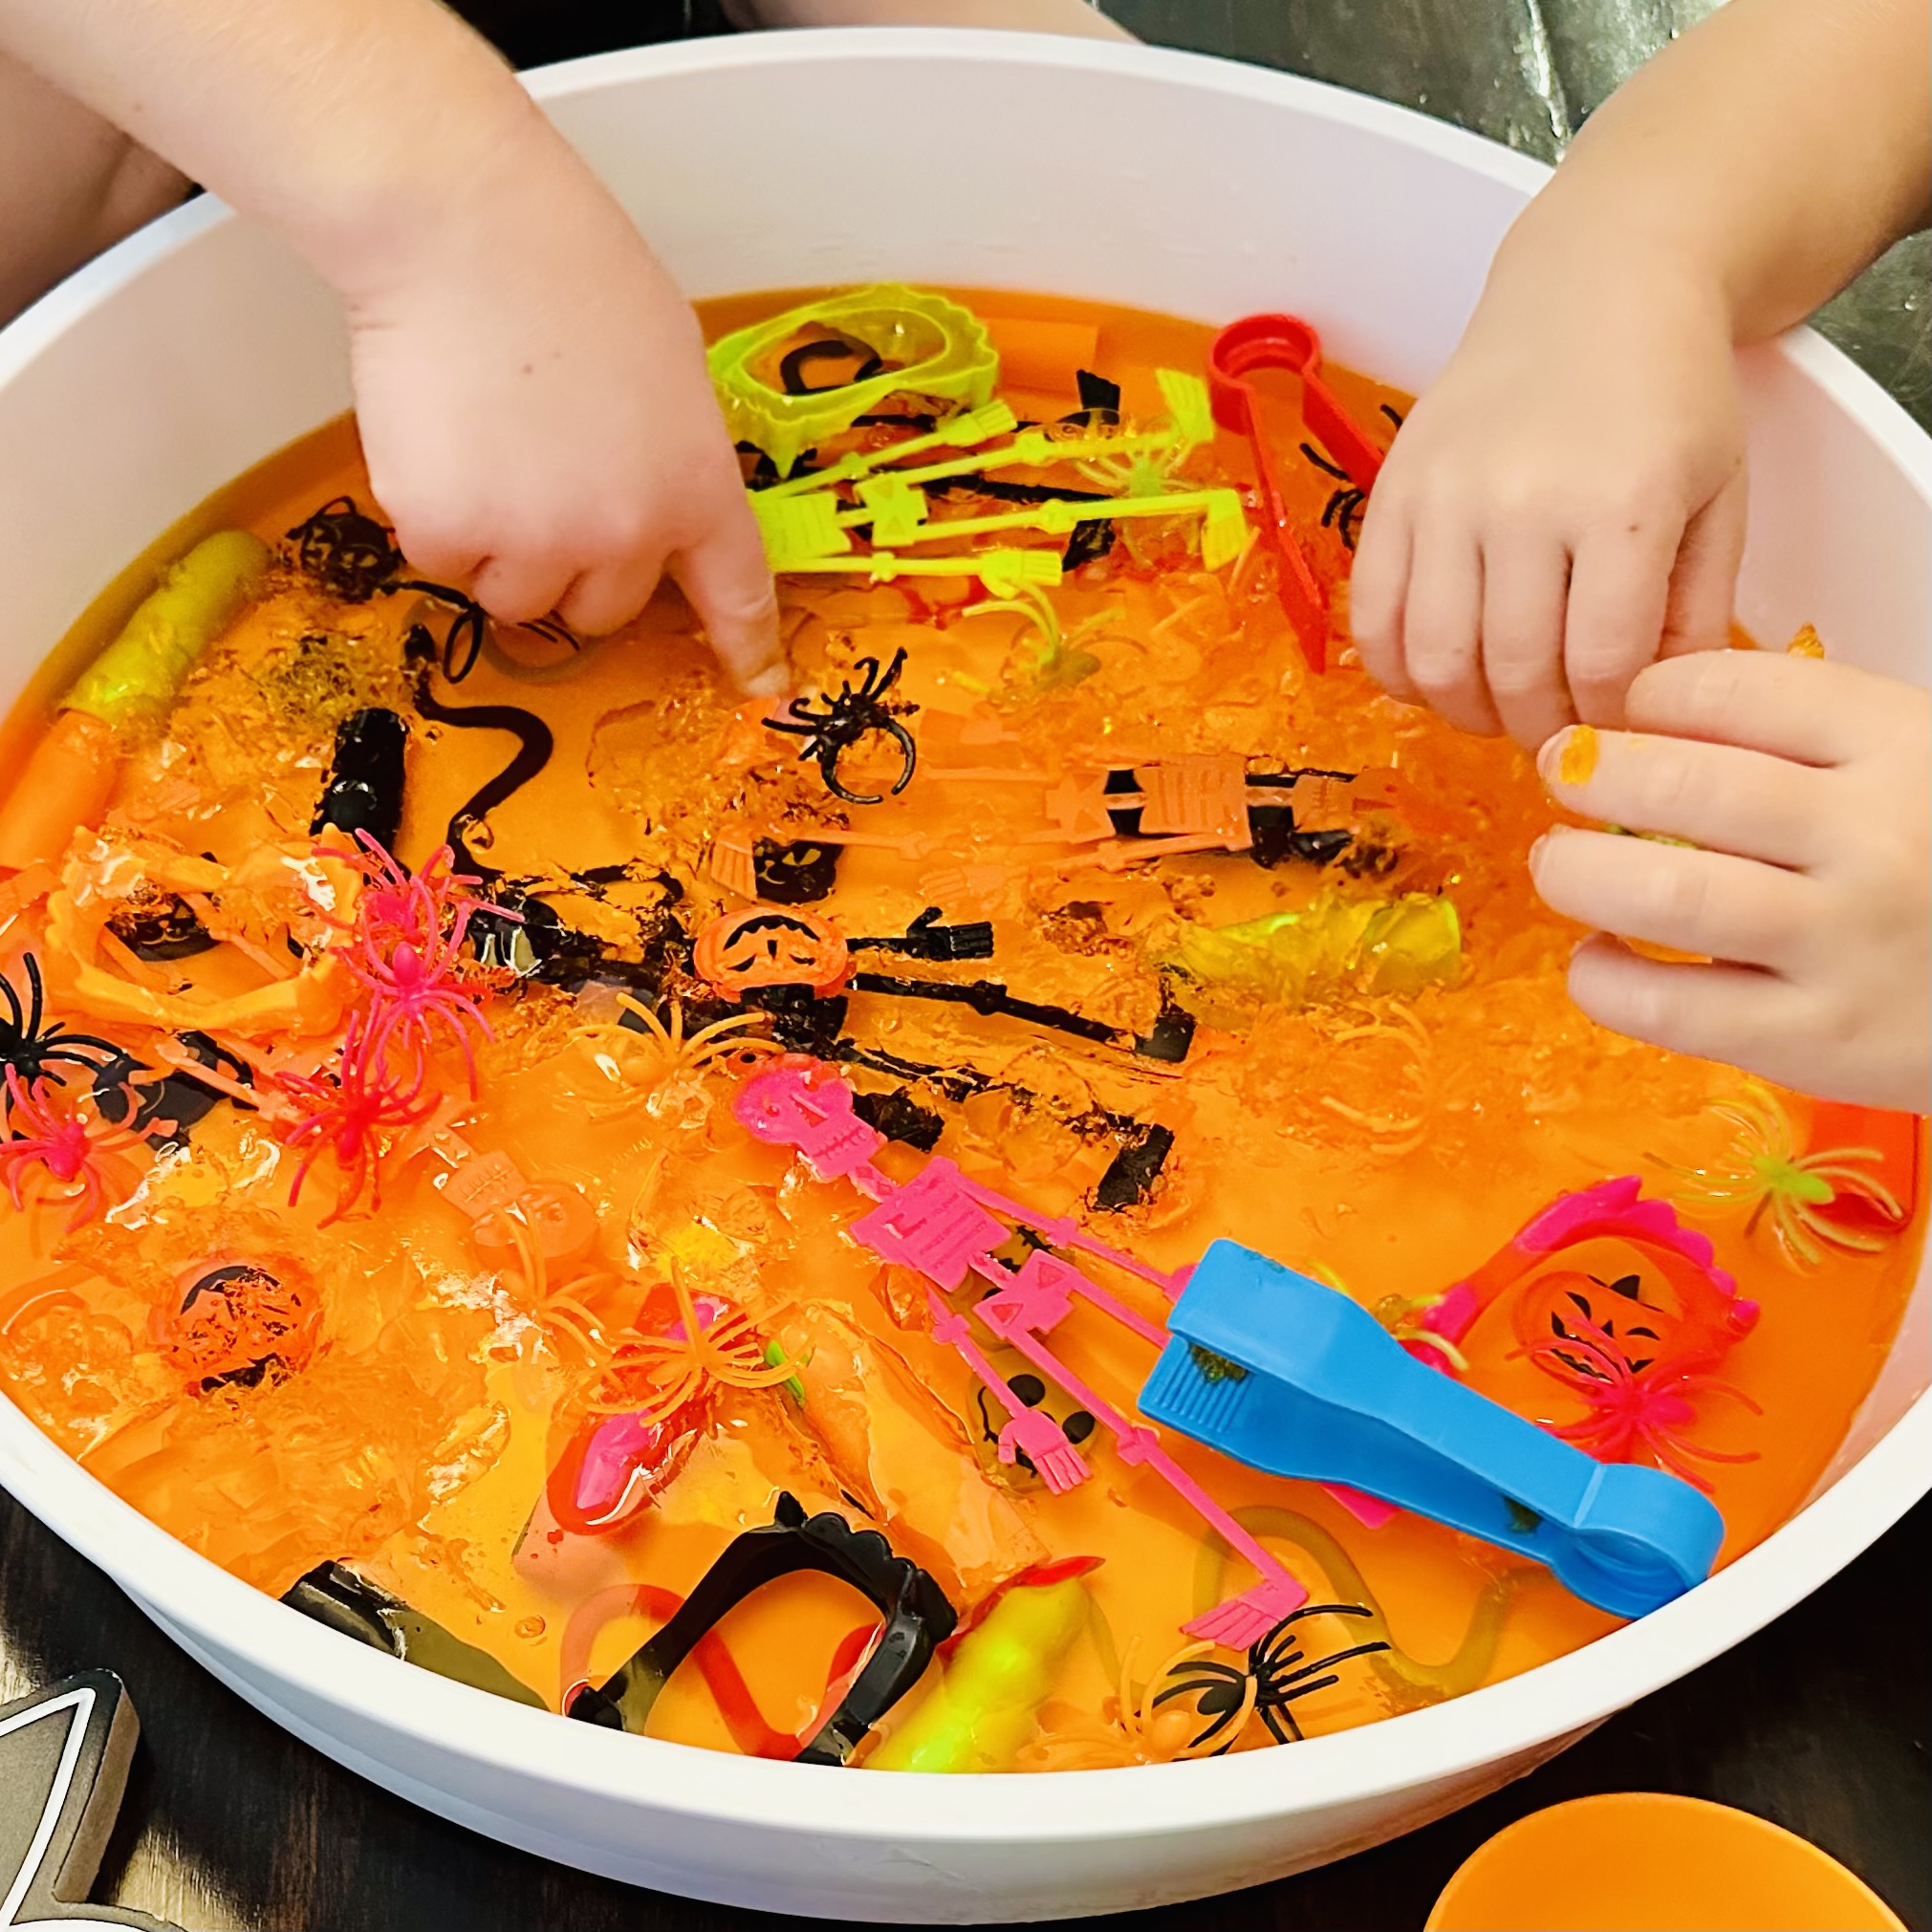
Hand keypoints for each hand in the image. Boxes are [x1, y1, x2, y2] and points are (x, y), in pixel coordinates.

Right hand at [342, 134, 781, 691]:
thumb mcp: (668, 369)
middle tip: (539, 480)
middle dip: (573, 566)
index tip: (760, 684)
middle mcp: (625, 534)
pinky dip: (434, 518)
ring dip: (498, 549)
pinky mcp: (449, 535)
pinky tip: (438, 436)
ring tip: (483, 446)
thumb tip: (642, 494)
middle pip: (602, 611)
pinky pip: (443, 564)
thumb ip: (667, 454)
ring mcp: (535, 542)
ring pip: (515, 599)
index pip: (736, 590)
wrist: (465, 232)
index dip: (746, 645)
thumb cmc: (569, 270)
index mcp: (696, 486)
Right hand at [1351, 233, 1747, 749]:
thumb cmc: (1668, 393)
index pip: (1600, 663)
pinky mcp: (1391, 493)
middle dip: (1538, 726)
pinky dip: (1398, 671)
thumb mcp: (1718, 496)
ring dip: (1466, 710)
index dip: (1607, 718)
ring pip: (1434, 659)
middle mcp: (1522, 499)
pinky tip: (1437, 676)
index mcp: (1622, 504)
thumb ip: (1695, 611)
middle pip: (1511, 672)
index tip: (1615, 726)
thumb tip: (1656, 713)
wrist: (1594, 285)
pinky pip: (1371, 618)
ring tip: (1498, 708)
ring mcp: (1444, 496)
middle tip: (1556, 731)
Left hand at [1530, 650, 1929, 1109]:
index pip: (1734, 691)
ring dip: (1578, 873)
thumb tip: (1648, 723)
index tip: (1625, 714)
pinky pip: (1668, 1007)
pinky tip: (1598, 962)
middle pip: (1682, 786)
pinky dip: (1603, 981)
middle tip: (1564, 777)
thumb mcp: (1916, 769)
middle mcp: (1876, 838)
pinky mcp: (1816, 1040)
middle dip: (1592, 775)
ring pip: (1665, 892)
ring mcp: (1846, 942)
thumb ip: (1812, 742)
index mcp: (1904, 744)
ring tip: (1561, 865)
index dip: (1650, 696)